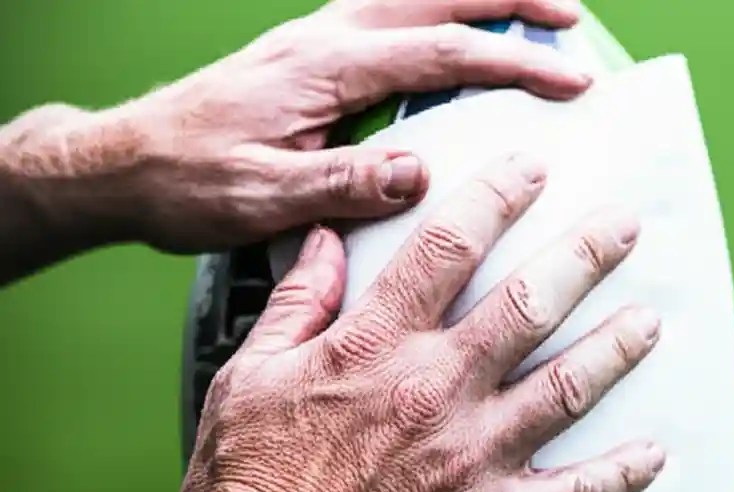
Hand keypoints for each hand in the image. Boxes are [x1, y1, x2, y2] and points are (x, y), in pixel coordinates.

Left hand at [1, 0, 590, 258]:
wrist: (127, 162)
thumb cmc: (188, 182)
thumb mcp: (261, 198)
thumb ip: (341, 184)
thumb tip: (418, 174)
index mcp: (323, 69)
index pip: (439, 53)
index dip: (513, 64)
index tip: (570, 80)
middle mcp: (325, 38)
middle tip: (573, 14)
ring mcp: (318, 38)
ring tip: (535, 8)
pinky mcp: (314, 52)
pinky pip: (393, 13)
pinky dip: (440, 10)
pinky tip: (460, 29)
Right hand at [178, 154, 664, 491]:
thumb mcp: (249, 378)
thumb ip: (298, 305)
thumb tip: (322, 244)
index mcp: (377, 348)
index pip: (448, 247)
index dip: (498, 198)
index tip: (532, 172)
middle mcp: (437, 390)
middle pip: (530, 304)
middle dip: (586, 256)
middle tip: (623, 228)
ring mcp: (474, 456)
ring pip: (569, 386)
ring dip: (617, 348)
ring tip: (650, 322)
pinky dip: (622, 474)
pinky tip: (653, 455)